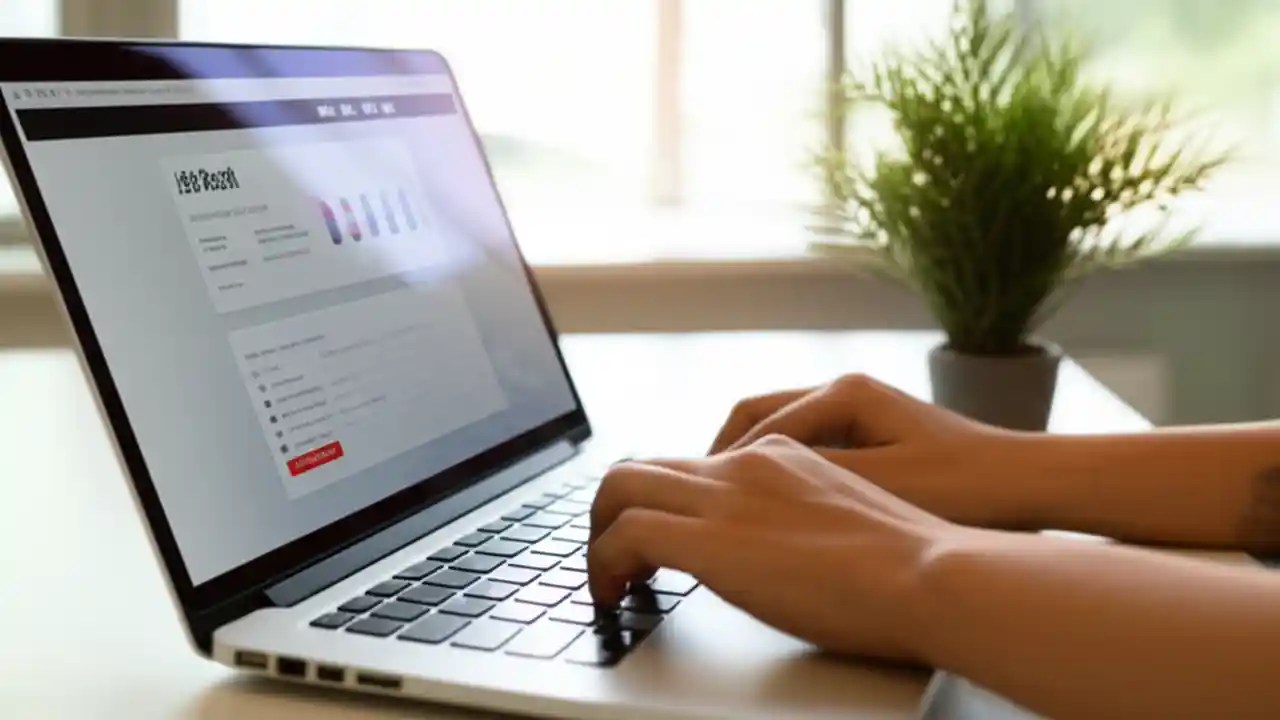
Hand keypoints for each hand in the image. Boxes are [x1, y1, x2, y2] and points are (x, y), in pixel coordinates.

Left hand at [587, 435, 980, 661]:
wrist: (928, 573)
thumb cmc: (910, 566)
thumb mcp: (849, 520)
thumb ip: (804, 520)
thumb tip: (783, 555)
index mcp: (780, 456)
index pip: (695, 464)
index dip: (664, 500)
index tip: (657, 536)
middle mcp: (743, 465)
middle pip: (644, 464)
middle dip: (613, 508)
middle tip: (611, 551)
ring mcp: (723, 496)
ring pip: (620, 487)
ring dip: (599, 532)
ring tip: (604, 577)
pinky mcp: (707, 539)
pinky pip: (624, 536)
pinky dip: (603, 563)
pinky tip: (612, 594)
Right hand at [709, 374, 1038, 527]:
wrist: (1032, 488)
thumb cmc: (961, 484)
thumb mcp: (872, 481)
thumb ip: (804, 474)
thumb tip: (741, 476)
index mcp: (843, 392)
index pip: (753, 420)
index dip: (717, 459)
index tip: (693, 493)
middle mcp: (849, 392)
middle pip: (762, 419)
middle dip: (729, 457)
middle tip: (701, 498)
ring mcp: (866, 415)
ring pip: (788, 438)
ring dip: (758, 469)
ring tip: (735, 509)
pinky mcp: (881, 441)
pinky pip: (816, 454)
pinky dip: (790, 479)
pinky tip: (785, 514)